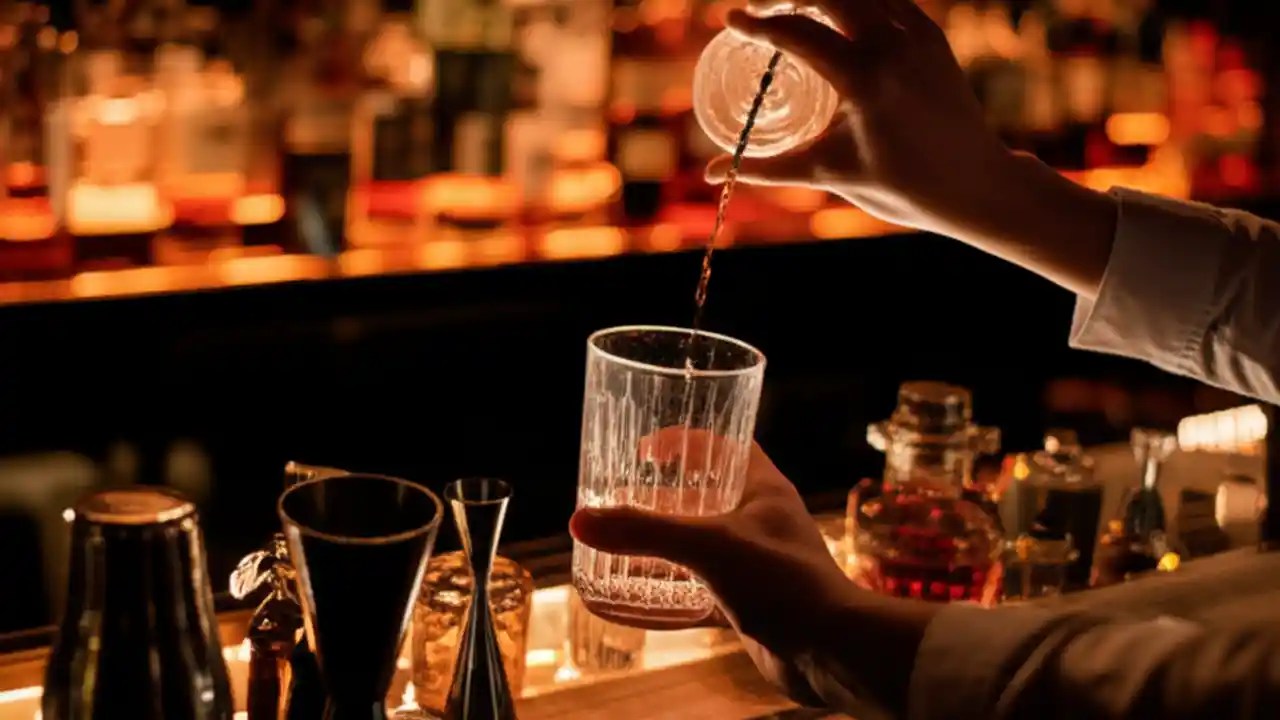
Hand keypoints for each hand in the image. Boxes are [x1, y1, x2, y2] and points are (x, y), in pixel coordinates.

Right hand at [570, 436, 865, 707]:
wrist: (832, 652)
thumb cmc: (785, 584)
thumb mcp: (709, 547)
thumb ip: (645, 532)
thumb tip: (581, 520)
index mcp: (763, 488)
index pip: (724, 443)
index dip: (685, 439)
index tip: (644, 448)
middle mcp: (761, 520)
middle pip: (707, 493)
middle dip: (664, 495)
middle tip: (621, 496)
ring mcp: (755, 562)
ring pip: (701, 544)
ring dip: (663, 544)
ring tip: (619, 543)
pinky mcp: (749, 602)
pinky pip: (700, 590)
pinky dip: (667, 594)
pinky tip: (633, 601)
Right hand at [710, 0, 1118, 297]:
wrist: (974, 185)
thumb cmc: (901, 187)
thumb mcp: (829, 173)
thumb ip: (768, 167)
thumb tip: (713, 175)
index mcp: (865, 78)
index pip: (797, 32)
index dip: (757, 23)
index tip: (730, 19)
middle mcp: (894, 46)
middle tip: (761, 13)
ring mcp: (918, 36)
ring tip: (795, 11)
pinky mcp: (934, 37)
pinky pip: (888, 0)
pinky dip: (858, 2)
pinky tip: (839, 16)